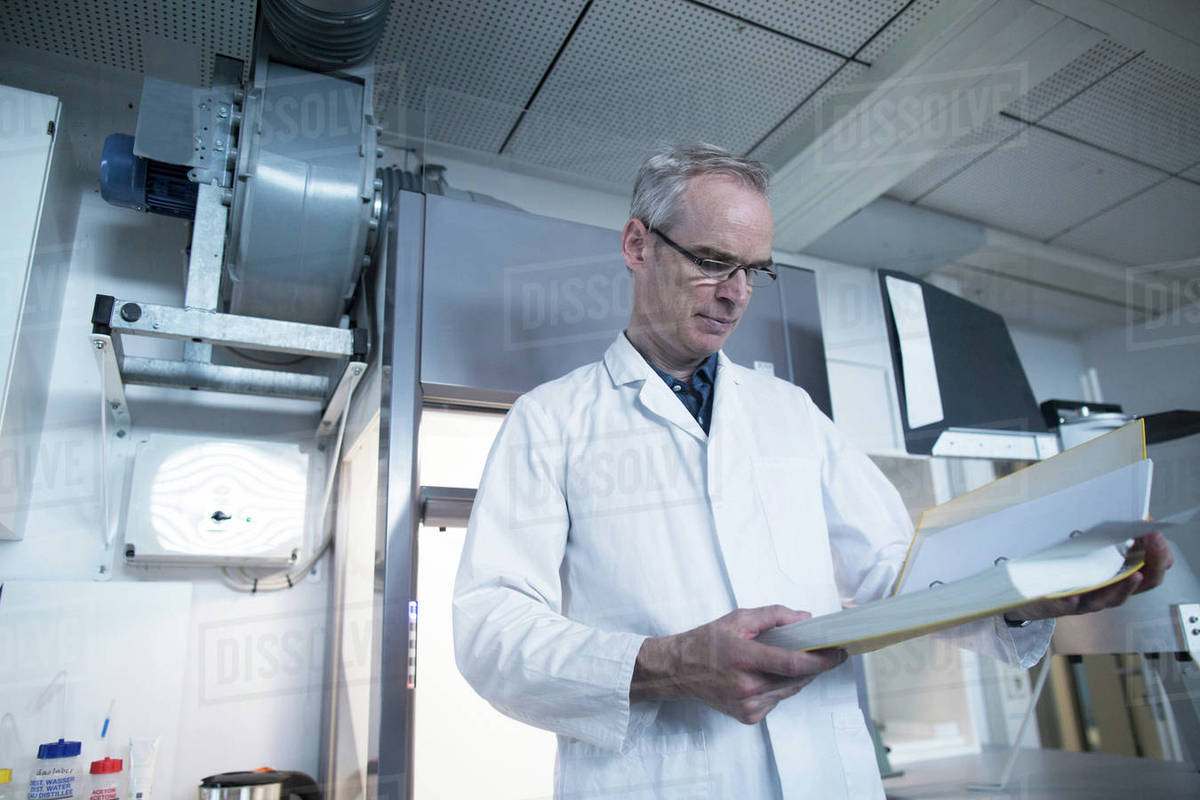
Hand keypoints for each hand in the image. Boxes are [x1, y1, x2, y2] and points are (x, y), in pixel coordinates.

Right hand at [631, 605, 846, 724]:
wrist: (678, 671)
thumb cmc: (707, 642)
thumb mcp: (738, 619)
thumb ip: (773, 616)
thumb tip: (806, 619)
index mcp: (744, 658)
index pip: (792, 663)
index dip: (821, 660)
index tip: (839, 652)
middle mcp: (747, 687)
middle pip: (797, 679)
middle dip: (815, 666)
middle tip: (827, 652)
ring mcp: (748, 706)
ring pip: (789, 691)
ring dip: (798, 677)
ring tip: (798, 661)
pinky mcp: (748, 717)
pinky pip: (776, 700)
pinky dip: (780, 687)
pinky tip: (769, 676)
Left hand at [1005, 531, 1172, 622]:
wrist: (1025, 593)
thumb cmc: (1061, 568)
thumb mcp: (1084, 549)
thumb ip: (1103, 534)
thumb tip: (1121, 511)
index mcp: (1116, 576)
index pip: (1151, 570)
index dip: (1160, 555)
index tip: (1157, 533)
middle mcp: (1107, 590)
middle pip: (1141, 583)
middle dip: (1153, 563)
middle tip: (1154, 541)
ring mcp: (1086, 600)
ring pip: (1111, 598)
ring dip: (1124, 587)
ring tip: (1134, 574)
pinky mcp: (1060, 605)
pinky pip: (1069, 604)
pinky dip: (1074, 599)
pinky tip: (1075, 592)